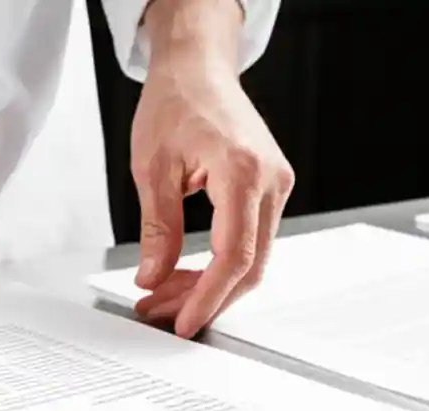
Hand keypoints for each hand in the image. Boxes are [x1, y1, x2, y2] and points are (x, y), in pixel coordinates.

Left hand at [129, 3, 294, 337]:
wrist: (197, 70)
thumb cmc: (176, 104)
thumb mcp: (152, 170)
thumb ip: (157, 230)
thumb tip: (152, 277)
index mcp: (244, 172)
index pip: (234, 256)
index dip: (208, 297)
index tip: (183, 322)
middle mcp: (271, 180)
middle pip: (248, 265)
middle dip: (204, 298)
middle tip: (161, 313)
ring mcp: (276, 184)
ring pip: (250, 257)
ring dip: (208, 284)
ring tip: (162, 295)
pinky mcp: (269, 187)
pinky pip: (249, 239)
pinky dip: (218, 262)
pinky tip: (183, 273)